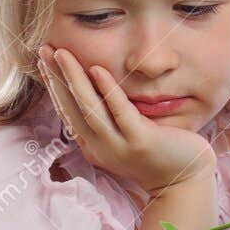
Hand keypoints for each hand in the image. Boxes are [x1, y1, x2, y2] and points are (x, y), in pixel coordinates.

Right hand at [38, 45, 215, 195]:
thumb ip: (108, 117)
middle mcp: (99, 147)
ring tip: (62, 53)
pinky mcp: (141, 141)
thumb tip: (94, 86)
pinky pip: (120, 112)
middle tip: (44, 48)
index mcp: (92, 144)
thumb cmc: (157, 153)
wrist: (185, 181)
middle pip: (71, 107)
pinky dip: (108, 90)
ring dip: (74, 78)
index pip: (67, 110)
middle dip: (56, 76)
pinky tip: (97, 69)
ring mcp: (119, 145)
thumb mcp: (122, 136)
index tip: (44, 58)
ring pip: (89, 108)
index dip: (54, 84)